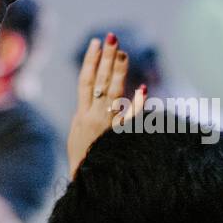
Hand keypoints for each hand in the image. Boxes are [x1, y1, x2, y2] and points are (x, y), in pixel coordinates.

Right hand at [67, 33, 145, 177]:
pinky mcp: (119, 138)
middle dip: (106, 58)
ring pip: (112, 94)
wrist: (87, 185)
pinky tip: (143, 88)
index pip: (85, 81)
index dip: (91, 61)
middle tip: (112, 37)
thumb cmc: (84, 160)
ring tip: (123, 52)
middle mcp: (93, 117)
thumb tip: (91, 96)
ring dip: (118, 72)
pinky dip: (135, 104)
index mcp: (81, 115)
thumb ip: (85, 114)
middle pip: (100, 82)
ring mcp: (106, 127)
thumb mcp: (78, 134)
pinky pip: (129, 119)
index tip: (97, 42)